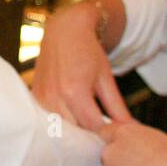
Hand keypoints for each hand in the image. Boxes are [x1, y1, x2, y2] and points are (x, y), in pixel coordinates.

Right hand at [31, 0, 129, 132]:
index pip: (93, 126)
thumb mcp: (106, 78)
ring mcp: (42, 97)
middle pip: (75, 131)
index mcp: (75, 92)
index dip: (105, 132)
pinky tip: (70, 117)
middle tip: (100, 132)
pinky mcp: (35, 97)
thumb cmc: (88, 51)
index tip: (113, 132)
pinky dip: (60, 122)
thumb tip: (131, 127)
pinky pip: (48, 118)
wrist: (65, 30)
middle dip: (89, 135)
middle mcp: (55, 96)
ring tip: (86, 125)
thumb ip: (117, 106)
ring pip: (60, 128)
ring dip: (73, 130)